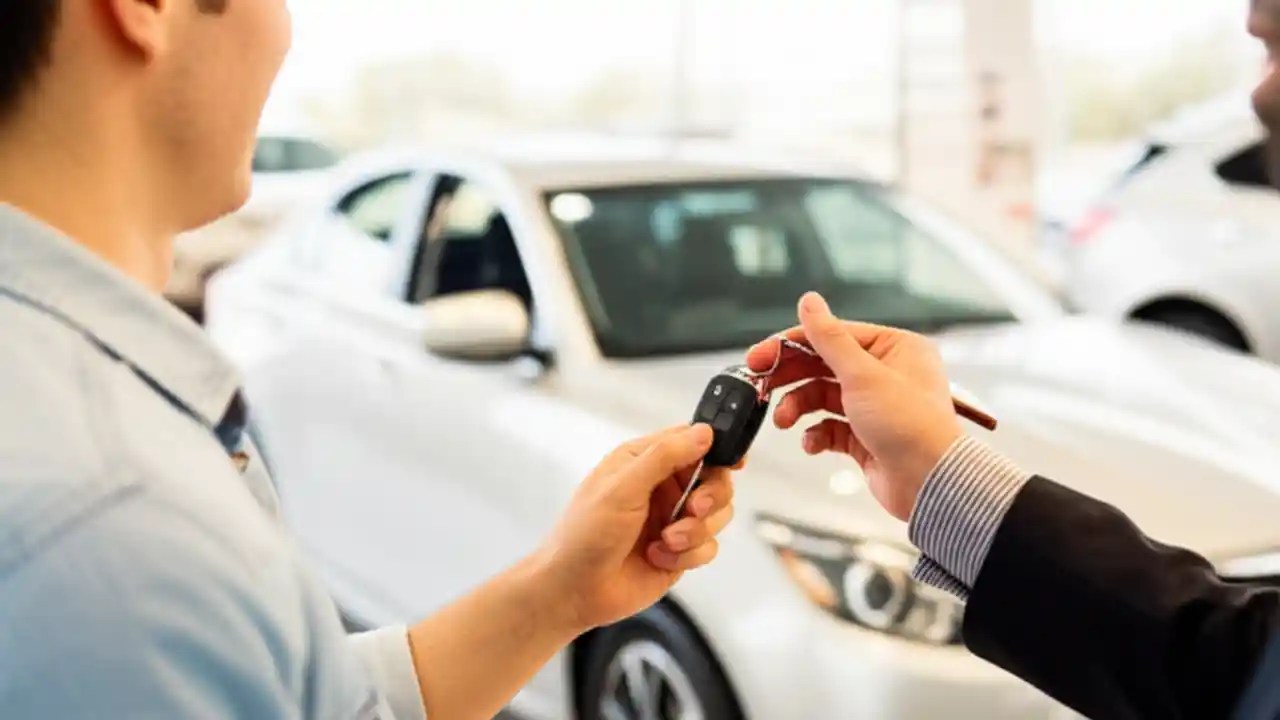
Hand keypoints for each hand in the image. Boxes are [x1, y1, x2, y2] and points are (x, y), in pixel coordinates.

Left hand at [536, 424, 736, 632]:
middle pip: (715, 478)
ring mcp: (672, 520)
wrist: (575, 591)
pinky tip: (658, 558)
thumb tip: (704, 433)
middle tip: (693, 508)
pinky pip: (708, 546)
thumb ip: (665, 456)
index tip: (733, 460)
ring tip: (666, 541)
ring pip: (717, 514)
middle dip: (711, 496)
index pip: (691, 441)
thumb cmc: (585, 535)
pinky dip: (688, 555)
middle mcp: (661, 487)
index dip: (716, 448)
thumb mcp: (623, 487)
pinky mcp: (679, 551)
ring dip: (695, 530)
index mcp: (643, 461)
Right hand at [746, 292, 960, 521]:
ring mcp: (876, 407)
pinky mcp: (867, 437)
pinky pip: (830, 428)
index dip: (792, 344)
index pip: (833, 335)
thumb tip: (809, 302)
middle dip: (790, 378)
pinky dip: (815, 434)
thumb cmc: (912, 426)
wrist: (930, 484)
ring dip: (798, 407)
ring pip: (823, 397)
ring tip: (784, 420)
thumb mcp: (863, 374)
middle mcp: (887, 374)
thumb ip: (829, 338)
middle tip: (760, 385)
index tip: (760, 355)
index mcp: (895, 348)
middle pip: (823, 366)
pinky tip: (811, 442)